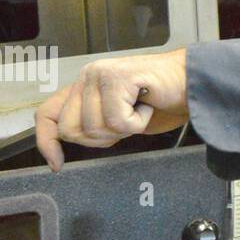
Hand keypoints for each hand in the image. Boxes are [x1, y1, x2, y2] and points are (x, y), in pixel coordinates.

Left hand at [35, 49, 187, 170]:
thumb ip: (92, 126)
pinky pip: (118, 121)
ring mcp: (100, 75)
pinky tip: (146, 106)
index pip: (47, 115)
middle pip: (71, 130)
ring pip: (94, 127)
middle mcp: (87, 76)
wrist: (193, 84)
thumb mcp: (117, 119)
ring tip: (138, 111)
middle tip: (125, 123)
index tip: (57, 164)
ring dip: (123, 128)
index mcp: (83, 86)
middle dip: (101, 138)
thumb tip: (63, 148)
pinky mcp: (117, 78)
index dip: (47, 143)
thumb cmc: (161, 102)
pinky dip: (138, 122)